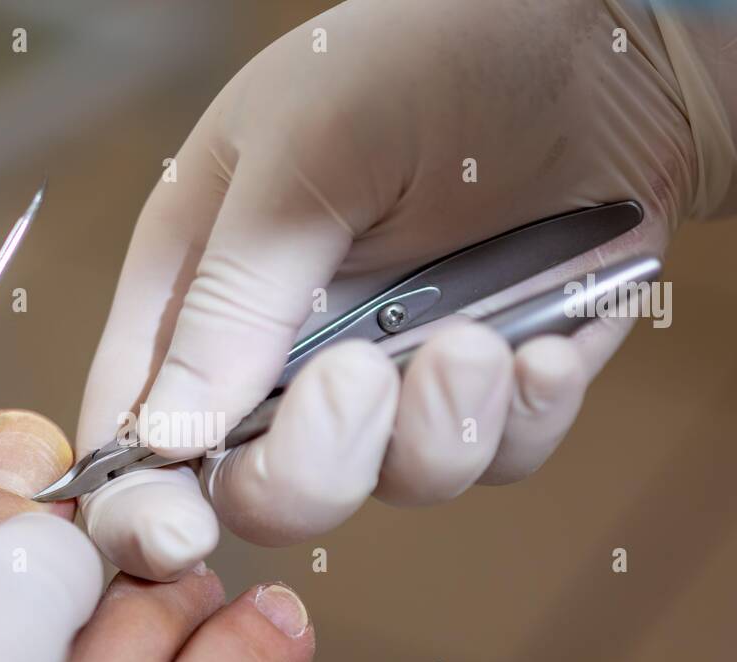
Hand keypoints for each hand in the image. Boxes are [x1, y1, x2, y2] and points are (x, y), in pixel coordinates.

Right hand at [78, 0, 736, 579]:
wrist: (601, 47)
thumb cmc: (426, 57)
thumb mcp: (306, 152)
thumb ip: (235, 297)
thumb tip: (168, 438)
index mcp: (202, 286)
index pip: (135, 421)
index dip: (137, 497)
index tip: (173, 536)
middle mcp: (285, 350)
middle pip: (258, 490)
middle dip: (311, 462)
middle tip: (356, 374)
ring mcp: (390, 378)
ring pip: (386, 487)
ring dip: (435, 428)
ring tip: (475, 337)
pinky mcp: (486, 388)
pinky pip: (494, 460)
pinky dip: (523, 416)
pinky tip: (542, 346)